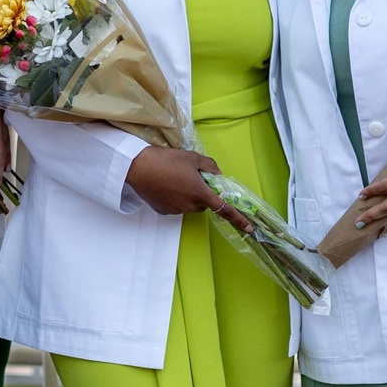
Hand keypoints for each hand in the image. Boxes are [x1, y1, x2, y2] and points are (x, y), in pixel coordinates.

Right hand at [125, 147, 254, 233]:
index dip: (238, 219)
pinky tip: (165, 185)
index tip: (249, 228)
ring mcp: (176, 210)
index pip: (224, 208)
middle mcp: (190, 205)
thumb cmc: (166, 160)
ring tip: (174, 178)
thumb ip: (209, 166)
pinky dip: (175, 198)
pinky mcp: (163, 211)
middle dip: (202, 193)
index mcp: (200, 193)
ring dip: (188, 195)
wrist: (137, 167)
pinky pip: (176, 206)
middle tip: (192, 177)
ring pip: (190, 204)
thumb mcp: (192, 157)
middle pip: (204, 204)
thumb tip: (216, 174)